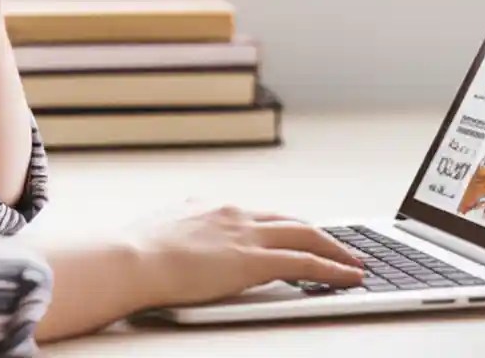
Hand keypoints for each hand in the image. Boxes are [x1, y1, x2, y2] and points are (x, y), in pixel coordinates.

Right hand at [129, 202, 364, 307]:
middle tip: (340, 246)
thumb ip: (176, 226)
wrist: (129, 259)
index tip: (297, 235)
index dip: (284, 227)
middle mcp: (235, 214)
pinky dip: (332, 268)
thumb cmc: (133, 253)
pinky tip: (349, 277)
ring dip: (335, 249)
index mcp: (212, 207)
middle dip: (318, 234)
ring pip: (306, 236)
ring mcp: (246, 235)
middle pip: (290, 220)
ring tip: (355, 262)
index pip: (259, 215)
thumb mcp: (159, 228)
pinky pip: (305, 263)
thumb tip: (172, 227)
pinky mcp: (253, 261)